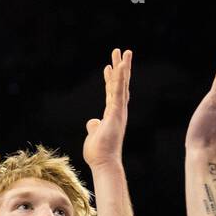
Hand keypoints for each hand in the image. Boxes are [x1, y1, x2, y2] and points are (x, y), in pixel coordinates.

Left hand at [83, 48, 131, 167]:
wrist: (104, 163)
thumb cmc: (99, 153)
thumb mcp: (93, 135)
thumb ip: (94, 126)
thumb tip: (92, 122)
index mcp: (112, 115)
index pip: (111, 93)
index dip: (111, 79)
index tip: (109, 66)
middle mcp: (118, 111)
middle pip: (120, 85)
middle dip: (122, 67)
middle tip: (122, 52)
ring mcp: (119, 111)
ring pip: (121, 85)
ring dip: (123, 67)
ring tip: (124, 52)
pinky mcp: (116, 113)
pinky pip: (118, 92)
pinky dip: (119, 78)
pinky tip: (119, 66)